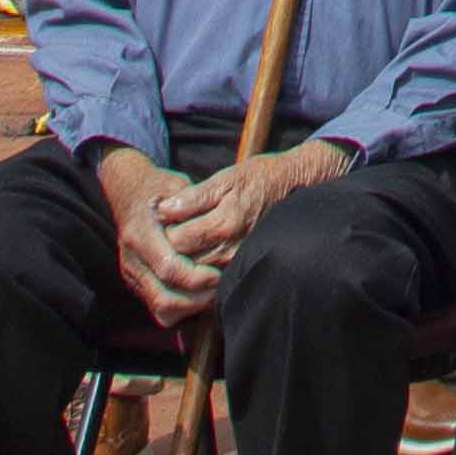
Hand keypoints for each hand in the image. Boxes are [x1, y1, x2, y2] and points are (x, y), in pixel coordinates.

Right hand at [96, 151, 222, 328]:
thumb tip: (214, 228)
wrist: (130, 193)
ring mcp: (131, 274)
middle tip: (221, 288)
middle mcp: (132, 258)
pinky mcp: (136, 283)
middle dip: (196, 299)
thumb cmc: (160, 188)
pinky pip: (158, 308)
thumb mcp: (177, 185)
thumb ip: (193, 205)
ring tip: (213, 294)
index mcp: (140, 233)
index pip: (168, 267)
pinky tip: (199, 295)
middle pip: (163, 296)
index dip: (197, 276)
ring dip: (190, 308)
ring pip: (160, 309)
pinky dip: (181, 308)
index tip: (219, 273)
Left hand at [144, 133, 349, 273]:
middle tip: (164, 234)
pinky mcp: (244, 266)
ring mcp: (239, 261)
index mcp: (224, 222)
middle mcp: (231, 248)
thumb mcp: (226, 178)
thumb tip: (162, 208)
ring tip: (180, 242)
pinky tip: (198, 253)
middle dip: (170, 249)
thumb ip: (193, 197)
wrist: (296, 187)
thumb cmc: (259, 178)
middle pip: (184, 260)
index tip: (159, 221)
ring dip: (184, 261)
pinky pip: (213, 276)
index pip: (177, 240)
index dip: (163, 231)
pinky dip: (200, 268)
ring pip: (197, 271)